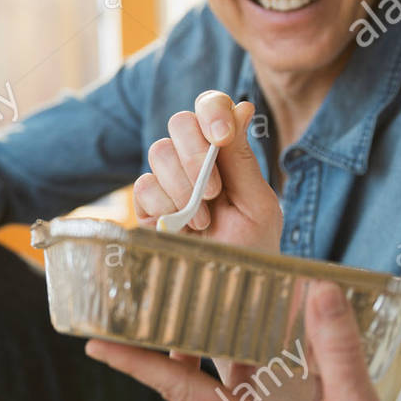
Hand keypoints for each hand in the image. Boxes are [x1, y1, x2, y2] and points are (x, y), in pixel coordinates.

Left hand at [87, 281, 400, 400]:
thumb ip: (336, 349)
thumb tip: (319, 293)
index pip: (178, 389)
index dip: (136, 363)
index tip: (98, 345)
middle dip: (170, 364)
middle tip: (168, 326)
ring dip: (208, 379)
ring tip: (221, 341)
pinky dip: (240, 396)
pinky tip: (270, 379)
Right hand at [133, 91, 281, 252]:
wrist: (225, 294)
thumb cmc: (251, 252)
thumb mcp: (257, 205)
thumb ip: (243, 158)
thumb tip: (241, 105)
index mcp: (227, 154)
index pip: (212, 108)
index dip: (212, 110)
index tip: (221, 136)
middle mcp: (195, 161)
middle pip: (180, 122)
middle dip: (195, 153)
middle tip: (213, 191)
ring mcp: (168, 182)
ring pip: (159, 152)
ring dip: (183, 186)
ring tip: (203, 220)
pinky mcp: (146, 206)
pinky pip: (143, 186)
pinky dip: (164, 206)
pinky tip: (182, 229)